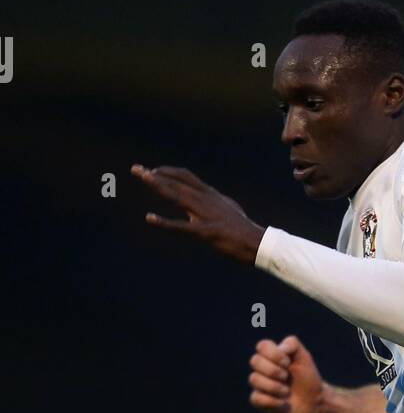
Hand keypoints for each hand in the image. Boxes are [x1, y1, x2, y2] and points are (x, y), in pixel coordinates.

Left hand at [131, 164, 264, 263]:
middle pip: (177, 183)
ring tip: (142, 178)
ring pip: (178, 196)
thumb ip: (213, 202)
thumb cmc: (243, 229)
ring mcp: (205, 215)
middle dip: (155, 175)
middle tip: (136, 169)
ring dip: (158, 186)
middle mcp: (206, 200)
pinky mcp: (205, 232)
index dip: (167, 172)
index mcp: (211, 195)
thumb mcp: (227, 209)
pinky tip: (150, 218)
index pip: (186, 176)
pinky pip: (181, 227)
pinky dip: (165, 222)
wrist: (257, 243)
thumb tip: (206, 198)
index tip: (152, 171)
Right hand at [248, 336, 326, 412]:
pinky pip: (255, 398)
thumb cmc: (308, 379)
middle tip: (286, 377)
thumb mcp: (304, 358)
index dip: (274, 354)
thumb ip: (293, 345)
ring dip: (274, 386)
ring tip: (287, 391)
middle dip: (273, 370)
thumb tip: (280, 347)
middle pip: (255, 361)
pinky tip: (282, 403)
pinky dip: (272, 401)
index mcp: (272, 355)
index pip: (262, 346)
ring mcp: (259, 384)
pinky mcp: (258, 401)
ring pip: (254, 379)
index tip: (288, 363)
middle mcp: (263, 368)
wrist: (313, 403)